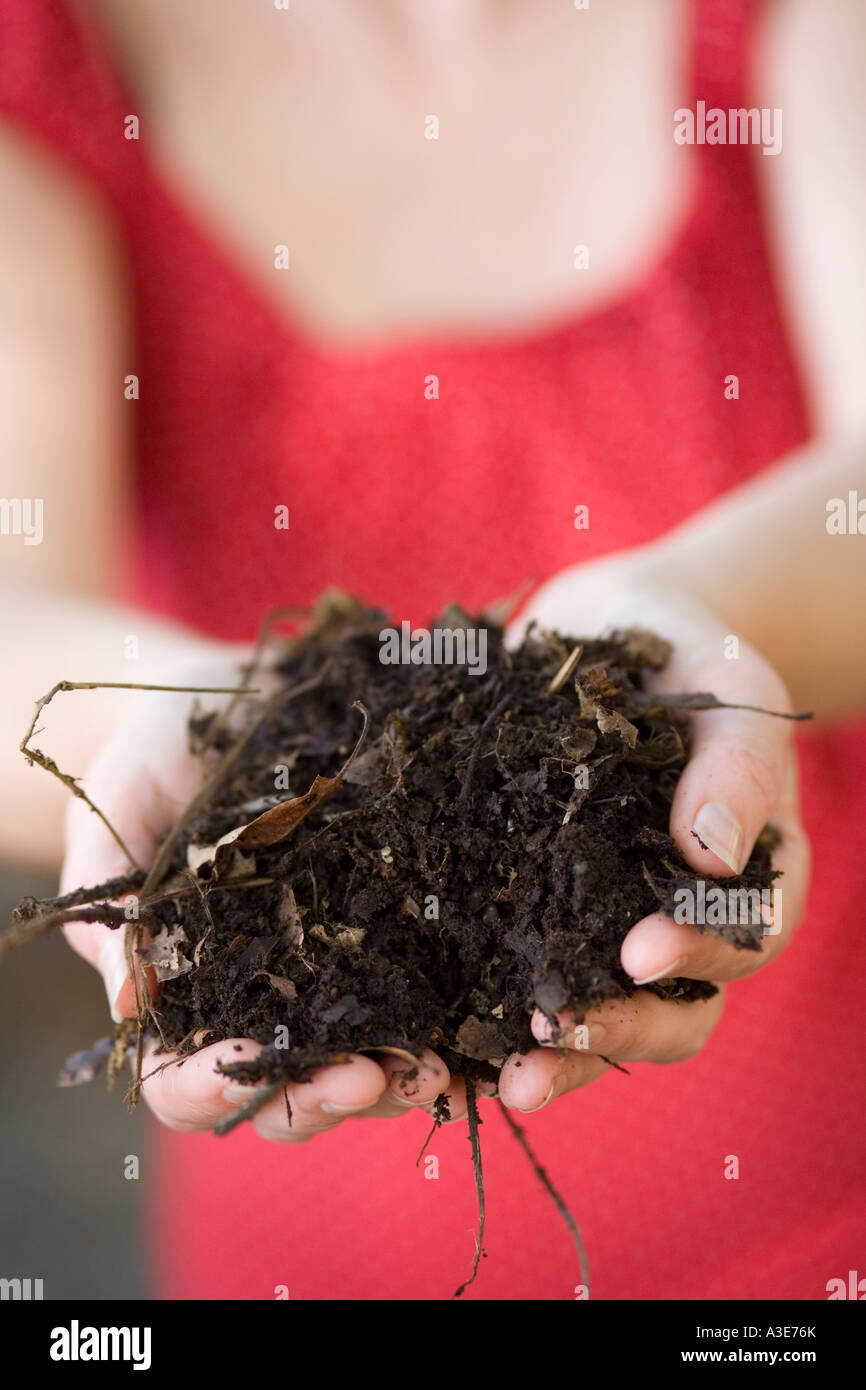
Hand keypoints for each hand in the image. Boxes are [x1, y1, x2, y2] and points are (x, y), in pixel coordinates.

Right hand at [60, 651, 463, 1141]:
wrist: (224, 698)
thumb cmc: (147, 758)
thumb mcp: (113, 817)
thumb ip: (116, 909)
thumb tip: (129, 1006)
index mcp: (179, 993)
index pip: (179, 1080)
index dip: (204, 1091)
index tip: (235, 1070)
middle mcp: (260, 999)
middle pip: (282, 1090)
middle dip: (318, 1100)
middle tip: (361, 1080)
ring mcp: (329, 970)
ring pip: (360, 1059)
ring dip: (396, 1078)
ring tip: (433, 1064)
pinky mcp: (389, 925)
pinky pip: (422, 987)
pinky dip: (450, 1014)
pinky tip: (479, 1015)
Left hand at [497, 555, 810, 1113]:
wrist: (611, 629)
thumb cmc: (689, 658)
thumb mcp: (728, 691)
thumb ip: (735, 766)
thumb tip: (715, 856)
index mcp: (749, 880)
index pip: (742, 939)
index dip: (698, 955)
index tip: (640, 953)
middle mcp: (683, 922)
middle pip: (673, 1011)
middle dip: (616, 1034)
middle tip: (551, 1038)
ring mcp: (604, 926)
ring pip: (598, 1016)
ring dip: (555, 1057)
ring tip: (503, 1078)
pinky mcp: (533, 913)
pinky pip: (516, 977)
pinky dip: (486, 1020)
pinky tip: (441, 1041)